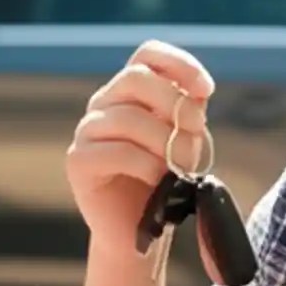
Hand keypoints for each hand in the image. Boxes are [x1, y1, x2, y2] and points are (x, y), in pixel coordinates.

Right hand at [66, 40, 214, 264]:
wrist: (141, 231)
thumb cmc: (164, 181)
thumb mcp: (185, 138)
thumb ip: (190, 110)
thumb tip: (198, 91)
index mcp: (131, 90)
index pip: (148, 53)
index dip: (179, 64)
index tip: (205, 90)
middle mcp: (105, 103)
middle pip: (136, 77)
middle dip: (175, 106)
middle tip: (195, 137)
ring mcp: (88, 130)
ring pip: (128, 117)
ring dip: (166, 143)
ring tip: (180, 167)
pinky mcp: (79, 161)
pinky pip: (117, 151)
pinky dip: (147, 165)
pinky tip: (158, 180)